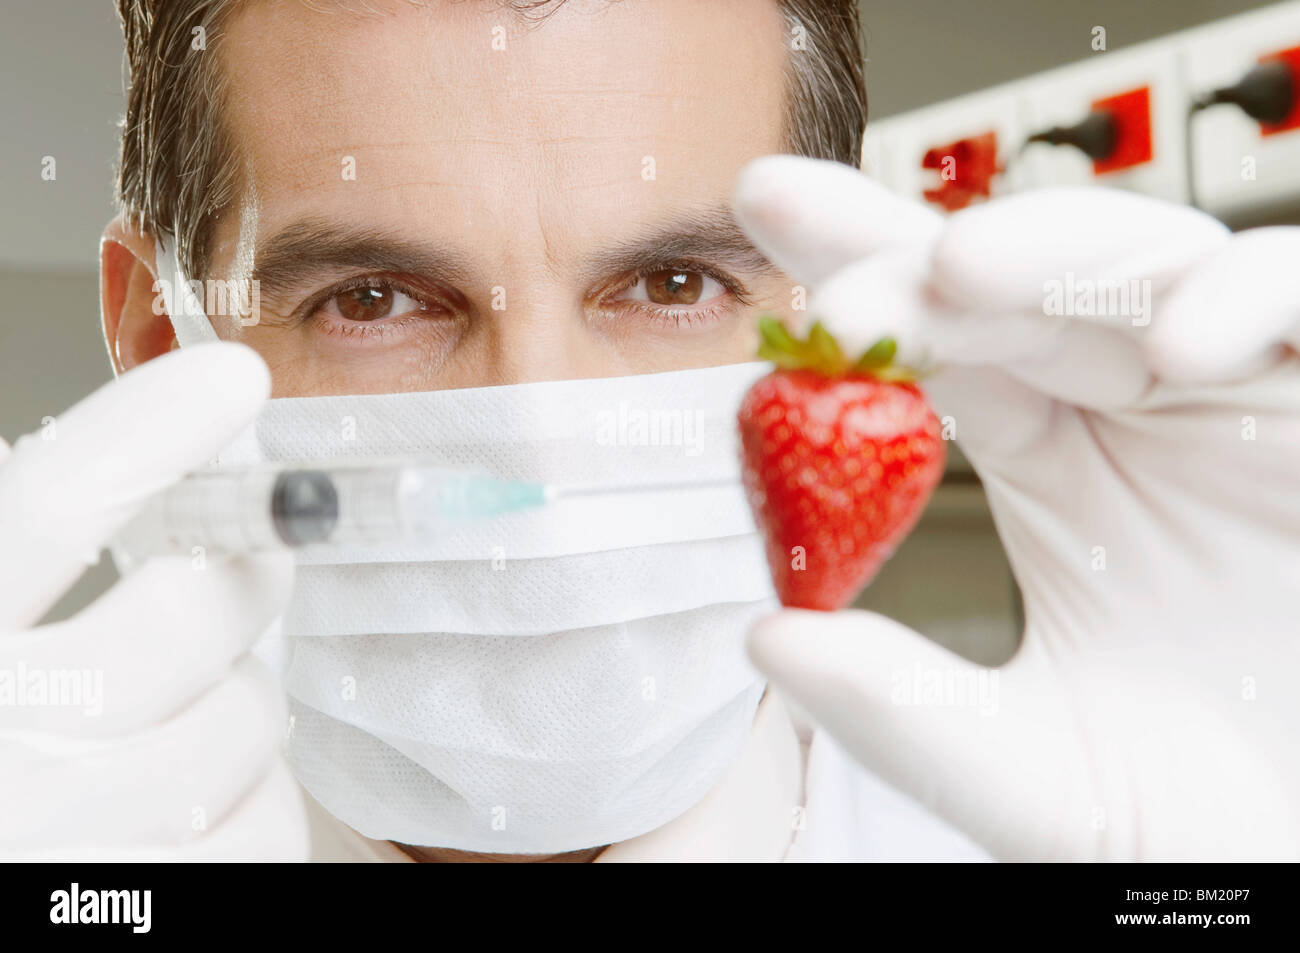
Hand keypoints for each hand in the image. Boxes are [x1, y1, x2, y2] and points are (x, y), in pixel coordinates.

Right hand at [0, 344, 306, 860]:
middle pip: (180, 625)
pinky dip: (256, 800)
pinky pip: (262, 828)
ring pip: (239, 728)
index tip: (229, 380)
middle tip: (256, 556)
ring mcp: (64, 844)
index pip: (29, 522)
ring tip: (198, 703)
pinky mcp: (141, 906)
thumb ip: (28, 561)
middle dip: (245, 577)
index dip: (136, 443)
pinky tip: (201, 799)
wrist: (12, 838)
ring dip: (246, 701)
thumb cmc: (8, 740)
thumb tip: (157, 447)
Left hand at [732, 156, 1299, 860]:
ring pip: (1146, 261)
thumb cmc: (1198, 814)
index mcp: (1052, 460)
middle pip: (1020, 281)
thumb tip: (768, 636)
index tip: (763, 216)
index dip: (862, 275)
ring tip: (961, 273)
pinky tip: (1176, 345)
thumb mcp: (1033, 772)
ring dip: (1054, 254)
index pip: (941, 343)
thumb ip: (902, 710)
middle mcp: (1133, 409)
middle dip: (923, 260)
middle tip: (840, 291)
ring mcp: (1237, 397)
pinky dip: (1248, 299)